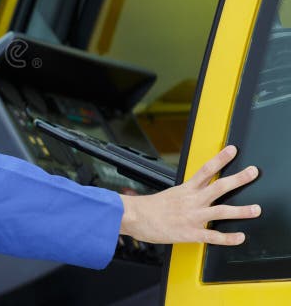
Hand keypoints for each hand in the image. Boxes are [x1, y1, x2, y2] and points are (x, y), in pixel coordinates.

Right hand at [119, 145, 260, 244]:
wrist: (132, 216)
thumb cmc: (146, 208)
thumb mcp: (166, 196)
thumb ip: (182, 196)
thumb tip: (190, 195)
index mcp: (185, 190)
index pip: (206, 170)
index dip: (220, 159)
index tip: (232, 151)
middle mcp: (191, 200)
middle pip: (219, 187)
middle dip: (238, 179)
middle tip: (252, 172)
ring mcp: (192, 216)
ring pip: (221, 211)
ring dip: (241, 210)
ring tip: (256, 209)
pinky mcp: (190, 233)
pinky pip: (213, 235)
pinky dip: (228, 238)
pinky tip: (240, 237)